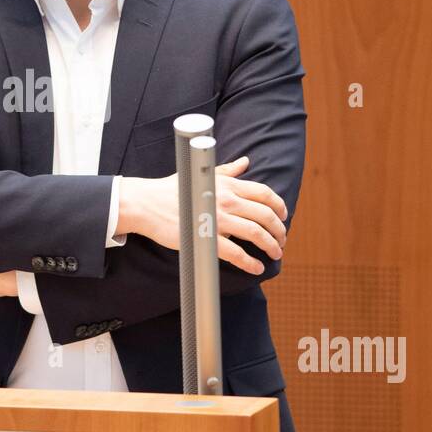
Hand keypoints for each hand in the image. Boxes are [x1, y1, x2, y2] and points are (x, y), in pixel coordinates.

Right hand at [118, 156, 287, 274]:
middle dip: (279, 230)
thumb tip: (246, 162)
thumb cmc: (172, 190)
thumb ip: (228, 170)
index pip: (265, 194)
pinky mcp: (207, 239)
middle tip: (282, 240)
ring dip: (271, 246)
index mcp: (227, 185)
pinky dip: (251, 263)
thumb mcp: (204, 175)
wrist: (147, 204)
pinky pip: (237, 254)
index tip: (283, 216)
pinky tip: (257, 268)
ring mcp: (218, 220)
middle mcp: (227, 200)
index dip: (279, 206)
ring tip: (275, 254)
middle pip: (266, 215)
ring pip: (257, 234)